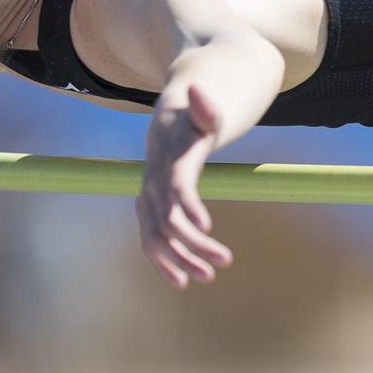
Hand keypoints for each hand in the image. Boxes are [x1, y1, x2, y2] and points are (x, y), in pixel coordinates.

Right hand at [139, 82, 234, 287]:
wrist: (167, 125)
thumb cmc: (194, 120)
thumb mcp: (204, 112)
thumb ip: (206, 107)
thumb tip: (200, 91)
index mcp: (170, 161)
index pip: (177, 186)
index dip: (190, 205)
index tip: (208, 226)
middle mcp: (153, 184)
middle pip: (168, 220)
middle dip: (194, 244)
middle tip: (225, 261)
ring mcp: (147, 200)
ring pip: (156, 237)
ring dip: (180, 260)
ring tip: (207, 277)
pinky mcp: (148, 213)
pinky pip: (151, 242)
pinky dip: (164, 262)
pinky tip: (181, 281)